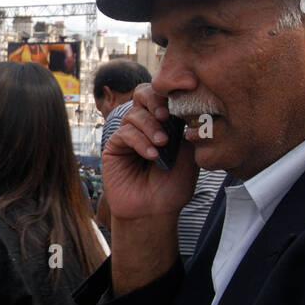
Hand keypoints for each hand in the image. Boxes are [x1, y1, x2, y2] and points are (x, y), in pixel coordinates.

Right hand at [101, 84, 197, 222]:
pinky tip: (151, 156)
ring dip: (149, 127)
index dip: (169, 95)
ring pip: (134, 114)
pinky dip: (139, 141)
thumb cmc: (174, 186)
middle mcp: (145, 125)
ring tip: (162, 145)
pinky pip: (124, 133)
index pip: (163, 96)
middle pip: (142, 94)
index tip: (180, 107)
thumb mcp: (190, 154)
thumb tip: (184, 105)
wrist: (155, 210)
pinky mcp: (114, 147)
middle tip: (166, 116)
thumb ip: (185, 128)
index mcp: (164, 123)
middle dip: (155, 101)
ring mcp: (129, 135)